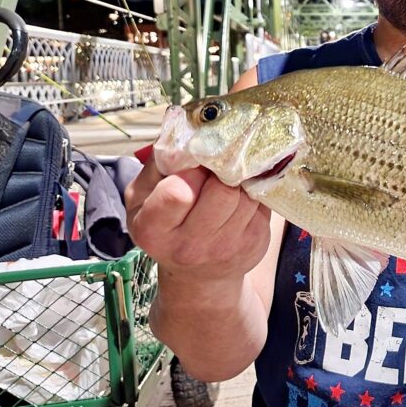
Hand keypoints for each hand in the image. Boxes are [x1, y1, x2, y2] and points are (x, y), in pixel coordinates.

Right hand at [126, 160, 271, 282]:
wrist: (197, 274)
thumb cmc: (167, 226)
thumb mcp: (143, 197)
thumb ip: (157, 165)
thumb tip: (184, 132)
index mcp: (154, 230)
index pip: (178, 192)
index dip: (190, 170)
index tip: (194, 165)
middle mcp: (190, 246)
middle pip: (222, 190)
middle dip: (222, 171)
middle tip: (217, 167)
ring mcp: (226, 248)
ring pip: (246, 194)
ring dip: (240, 180)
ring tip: (228, 181)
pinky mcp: (255, 244)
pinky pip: (262, 202)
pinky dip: (253, 192)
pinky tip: (240, 196)